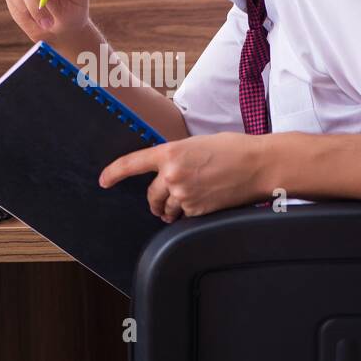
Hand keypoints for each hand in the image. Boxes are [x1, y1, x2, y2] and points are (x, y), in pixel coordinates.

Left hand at [98, 132, 268, 222]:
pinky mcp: (197, 210)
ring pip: (167, 208)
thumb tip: (168, 168)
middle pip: (151, 195)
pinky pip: (184, 216)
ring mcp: (184, 194)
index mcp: (170, 152)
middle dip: (156, 200)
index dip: (113, 173)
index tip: (103, 181)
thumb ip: (177, 156)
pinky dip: (190, 212)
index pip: (132, 164)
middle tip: (164, 200)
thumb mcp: (198, 144)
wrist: (258, 165)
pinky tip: (205, 201)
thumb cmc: (233, 149)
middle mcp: (172, 175)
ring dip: (171, 209)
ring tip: (186, 201)